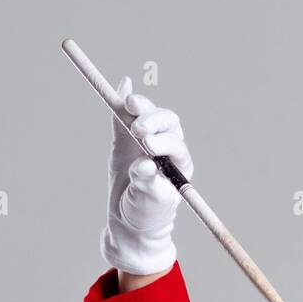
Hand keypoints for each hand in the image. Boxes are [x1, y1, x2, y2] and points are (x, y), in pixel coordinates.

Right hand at [100, 76, 194, 275]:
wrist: (129, 217)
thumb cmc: (146, 213)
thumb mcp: (148, 203)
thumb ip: (148, 184)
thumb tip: (145, 165)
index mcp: (180, 163)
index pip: (176, 143)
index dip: (164, 141)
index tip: (148, 147)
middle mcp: (166, 147)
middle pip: (167, 122)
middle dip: (154, 120)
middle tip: (138, 130)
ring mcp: (146, 138)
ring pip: (148, 114)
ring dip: (141, 107)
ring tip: (129, 106)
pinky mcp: (125, 136)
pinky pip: (125, 116)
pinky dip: (123, 102)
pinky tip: (123, 84)